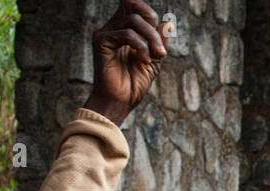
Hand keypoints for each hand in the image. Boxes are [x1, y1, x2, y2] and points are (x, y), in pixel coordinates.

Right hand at [83, 2, 168, 126]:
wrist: (120, 101)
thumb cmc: (134, 83)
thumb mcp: (155, 60)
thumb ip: (160, 41)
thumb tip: (168, 22)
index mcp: (125, 29)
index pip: (134, 5)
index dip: (148, 12)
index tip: (159, 39)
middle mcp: (114, 27)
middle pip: (135, 6)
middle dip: (153, 26)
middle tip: (160, 50)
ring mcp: (106, 33)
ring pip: (134, 20)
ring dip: (151, 39)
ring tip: (154, 58)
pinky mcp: (101, 41)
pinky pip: (127, 34)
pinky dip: (141, 47)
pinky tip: (143, 61)